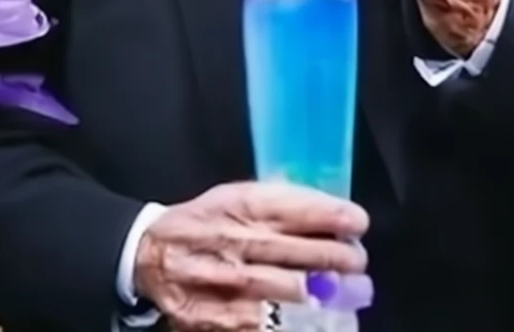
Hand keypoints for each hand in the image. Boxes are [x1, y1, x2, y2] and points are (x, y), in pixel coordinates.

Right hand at [134, 181, 368, 331]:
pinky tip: (320, 321)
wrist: (153, 254)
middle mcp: (239, 244)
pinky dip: (297, 325)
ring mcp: (230, 285)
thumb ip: (279, 201)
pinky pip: (267, 327)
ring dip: (329, 295)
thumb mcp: (237, 195)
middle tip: (359, 262)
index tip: (358, 222)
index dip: (336, 216)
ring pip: (291, 294)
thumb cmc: (206, 221)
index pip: (300, 209)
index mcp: (244, 206)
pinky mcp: (220, 320)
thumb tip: (330, 211)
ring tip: (353, 293)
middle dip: (341, 258)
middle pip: (303, 253)